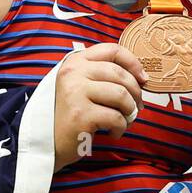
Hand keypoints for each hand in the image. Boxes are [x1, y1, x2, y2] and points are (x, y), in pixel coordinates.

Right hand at [53, 43, 147, 170]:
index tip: (143, 79)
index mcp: (76, 61)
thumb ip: (104, 74)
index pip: (113, 50)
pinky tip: (114, 132)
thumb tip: (141, 77)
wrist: (49, 142)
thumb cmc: (73, 113)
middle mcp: (73, 73)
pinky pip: (116, 117)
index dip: (134, 63)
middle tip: (137, 106)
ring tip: (124, 119)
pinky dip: (121, 127)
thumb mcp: (82, 85)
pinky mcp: (80, 115)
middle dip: (136, 92)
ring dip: (129, 110)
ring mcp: (75, 92)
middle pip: (121, 74)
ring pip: (121, 95)